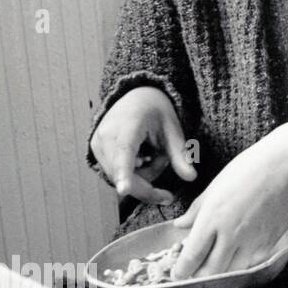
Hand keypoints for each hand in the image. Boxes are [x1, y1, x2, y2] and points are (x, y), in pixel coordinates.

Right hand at [89, 87, 197, 203]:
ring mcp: (97, 146)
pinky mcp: (96, 152)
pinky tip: (140, 156)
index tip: (124, 190)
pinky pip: (116, 174)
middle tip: (165, 163)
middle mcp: (106, 137)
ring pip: (120, 179)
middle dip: (149, 180)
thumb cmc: (156, 112)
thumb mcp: (173, 130)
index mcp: (127, 126)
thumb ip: (180, 155)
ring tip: (152, 154)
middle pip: (124, 176)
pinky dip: (132, 173)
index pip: (125, 154)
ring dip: (142, 176)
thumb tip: (192, 178)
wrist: (137, 97)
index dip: (124, 174)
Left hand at [171, 118, 287, 277]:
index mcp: (212, 219)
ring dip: (223, 269)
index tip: (178, 272)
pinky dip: (243, 259)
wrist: (286, 166)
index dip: (181, 270)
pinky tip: (242, 247)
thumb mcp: (215, 186)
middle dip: (200, 275)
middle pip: (211, 272)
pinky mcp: (271, 241)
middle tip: (196, 269)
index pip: (191, 258)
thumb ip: (196, 211)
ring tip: (219, 258)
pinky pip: (253, 260)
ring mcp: (253, 241)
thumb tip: (181, 225)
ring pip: (233, 271)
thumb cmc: (249, 169)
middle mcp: (231, 235)